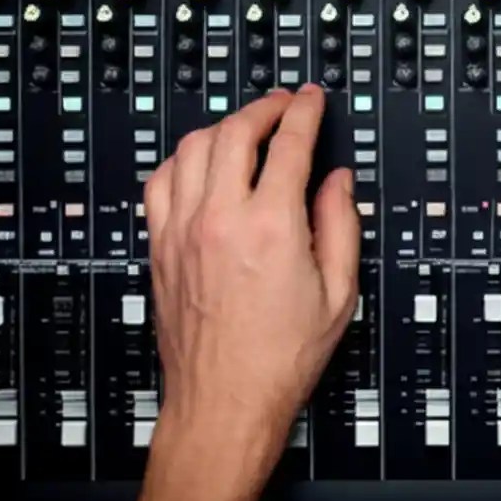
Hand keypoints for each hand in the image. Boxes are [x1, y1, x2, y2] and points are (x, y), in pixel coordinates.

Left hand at [134, 85, 358, 500]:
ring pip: (193, 147)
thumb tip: (338, 182)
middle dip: (264, 107)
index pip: (289, 144)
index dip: (305, 111)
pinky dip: (183, 158)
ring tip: (246, 127)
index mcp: (272, 227)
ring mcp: (182, 230)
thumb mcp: (338, 292)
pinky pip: (161, 180)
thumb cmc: (280, 358)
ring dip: (223, 125)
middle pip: (235, 132)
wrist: (224, 401)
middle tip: (284, 104)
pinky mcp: (160, 246)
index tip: (313, 98)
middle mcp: (220, 220)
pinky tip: (200, 160)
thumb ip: (341, 225)